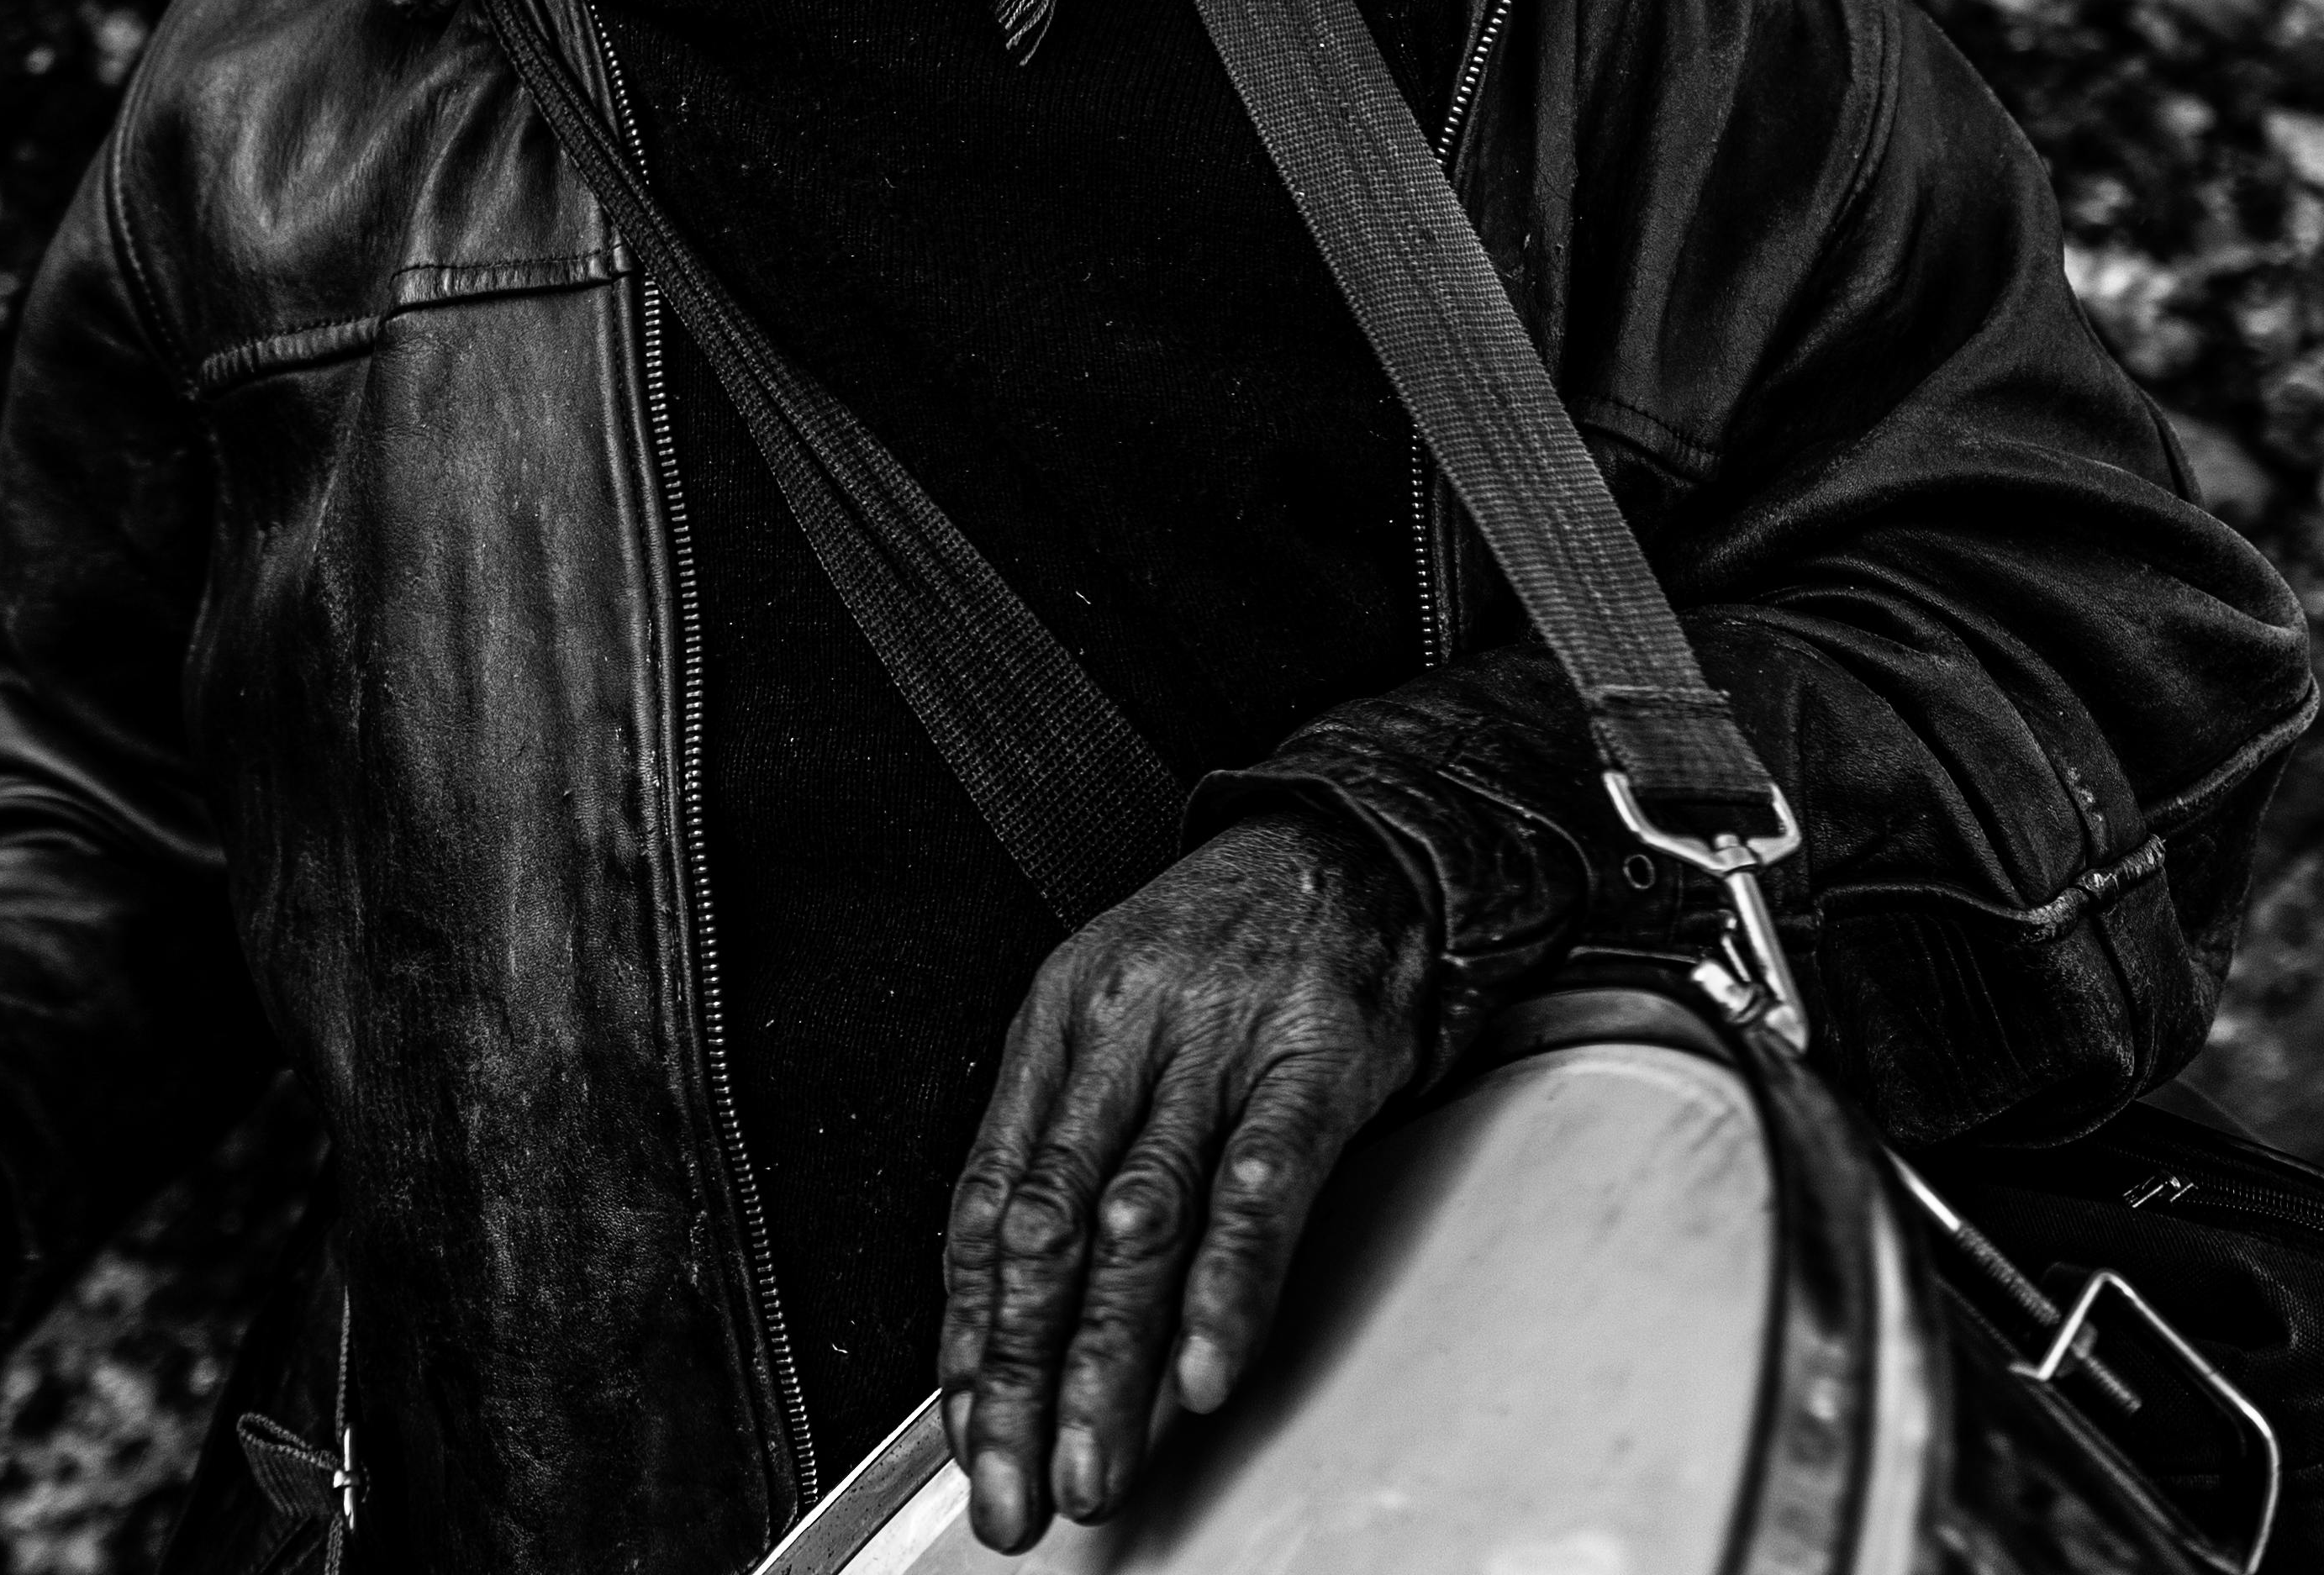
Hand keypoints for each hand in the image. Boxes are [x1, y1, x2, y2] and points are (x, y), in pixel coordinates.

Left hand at [937, 816, 1432, 1551]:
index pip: (987, 1204)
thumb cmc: (1232, 941)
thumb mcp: (1121, 1016)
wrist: (1355, 837)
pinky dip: (1227, 1285)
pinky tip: (1204, 1363)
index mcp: (1060, 1026)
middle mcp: (1124, 1034)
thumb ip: (1072, 1146)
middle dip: (1024, 1377)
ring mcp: (1220, 1044)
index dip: (971, 1334)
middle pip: (1050, 1230)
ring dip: (1112, 1361)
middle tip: (1015, 1486)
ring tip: (1095, 1458)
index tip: (968, 1436)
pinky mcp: (1316, 1058)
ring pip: (1143, 1223)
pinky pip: (1261, 1186)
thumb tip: (1019, 1304)